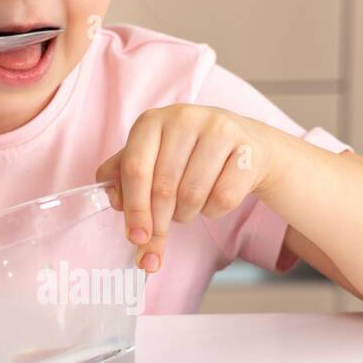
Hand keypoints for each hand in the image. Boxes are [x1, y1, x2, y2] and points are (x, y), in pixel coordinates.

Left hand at [94, 105, 275, 272]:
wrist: (244, 144)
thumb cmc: (187, 154)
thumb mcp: (151, 157)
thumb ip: (124, 177)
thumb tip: (115, 203)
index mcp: (151, 120)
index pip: (135, 169)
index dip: (134, 208)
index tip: (135, 238)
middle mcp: (183, 119)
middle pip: (163, 187)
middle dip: (157, 223)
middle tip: (154, 243)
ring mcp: (218, 131)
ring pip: (192, 196)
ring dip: (185, 216)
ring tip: (185, 208)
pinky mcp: (247, 150)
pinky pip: (223, 199)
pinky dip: (212, 211)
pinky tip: (211, 199)